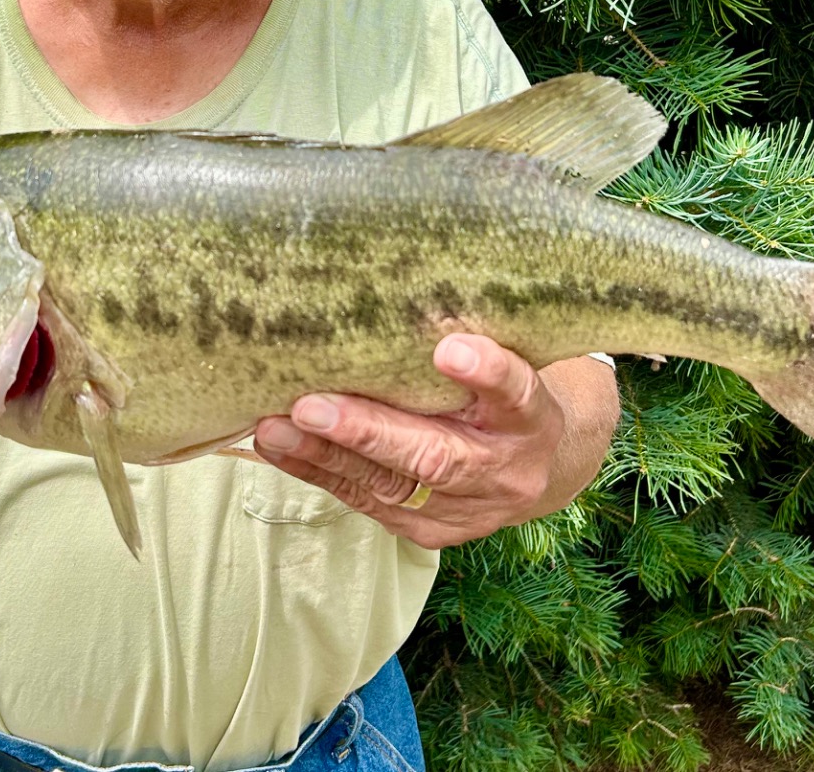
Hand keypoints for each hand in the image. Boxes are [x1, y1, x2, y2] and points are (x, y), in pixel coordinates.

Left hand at [253, 335, 589, 548]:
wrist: (537, 466)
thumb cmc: (505, 394)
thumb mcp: (510, 358)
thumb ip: (468, 334)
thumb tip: (388, 282)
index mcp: (531, 415)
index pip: (515, 390)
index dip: (486, 371)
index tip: (450, 348)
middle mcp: (505, 468)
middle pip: (437, 456)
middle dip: (368, 432)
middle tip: (311, 406)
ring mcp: (468, 509)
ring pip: (390, 486)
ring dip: (325, 456)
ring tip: (276, 429)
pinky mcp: (431, 531)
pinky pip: (369, 501)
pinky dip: (321, 473)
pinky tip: (281, 448)